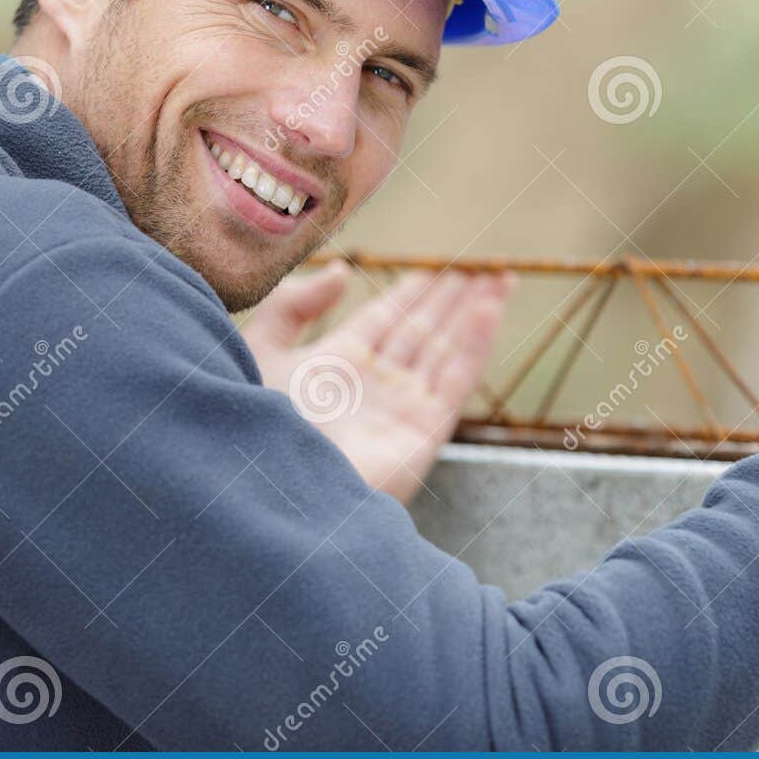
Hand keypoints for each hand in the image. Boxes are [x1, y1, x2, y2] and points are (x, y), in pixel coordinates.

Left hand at [241, 261, 513, 501]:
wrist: (275, 491)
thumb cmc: (258, 425)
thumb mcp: (262, 351)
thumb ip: (293, 306)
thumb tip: (342, 272)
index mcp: (336, 365)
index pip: (384, 319)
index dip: (411, 292)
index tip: (437, 268)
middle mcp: (374, 386)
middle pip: (422, 331)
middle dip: (453, 299)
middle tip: (484, 266)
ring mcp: (402, 409)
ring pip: (446, 349)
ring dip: (474, 313)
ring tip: (500, 277)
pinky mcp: (424, 432)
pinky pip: (456, 379)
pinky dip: (476, 343)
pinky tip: (490, 308)